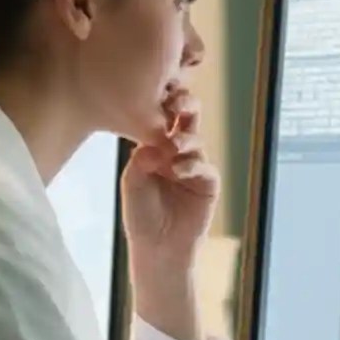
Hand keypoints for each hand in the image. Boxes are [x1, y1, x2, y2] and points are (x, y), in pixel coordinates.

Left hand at [120, 86, 217, 339]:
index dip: (160, 103)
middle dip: (183, 105)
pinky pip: (204, 167)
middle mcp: (176, 150)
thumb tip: (155, 140)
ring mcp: (194, 164)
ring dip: (185, 139)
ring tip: (173, 146)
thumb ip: (141, 160)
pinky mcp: (208, 182)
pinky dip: (192, 165)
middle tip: (176, 101)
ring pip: (195, 139)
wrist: (158, 247)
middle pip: (185, 118)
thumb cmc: (140, 214)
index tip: (155, 91)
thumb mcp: (132, 183)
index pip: (160, 116)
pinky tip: (179, 169)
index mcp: (155, 145)